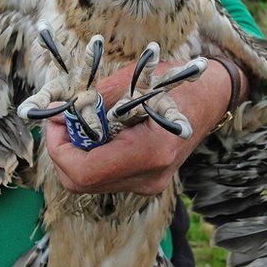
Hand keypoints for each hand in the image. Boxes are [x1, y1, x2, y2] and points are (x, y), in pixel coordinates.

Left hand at [44, 58, 245, 194]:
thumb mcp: (134, 82)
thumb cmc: (177, 84)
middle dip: (61, 152)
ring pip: (89, 183)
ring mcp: (149, 184)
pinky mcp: (145, 182)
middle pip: (81, 182)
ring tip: (76, 124)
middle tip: (59, 121)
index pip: (84, 171)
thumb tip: (58, 111)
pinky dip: (90, 158)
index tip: (54, 122)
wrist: (212, 99)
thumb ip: (94, 100)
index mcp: (150, 152)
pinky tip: (94, 134)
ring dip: (74, 155)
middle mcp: (150, 177)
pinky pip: (104, 177)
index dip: (58, 149)